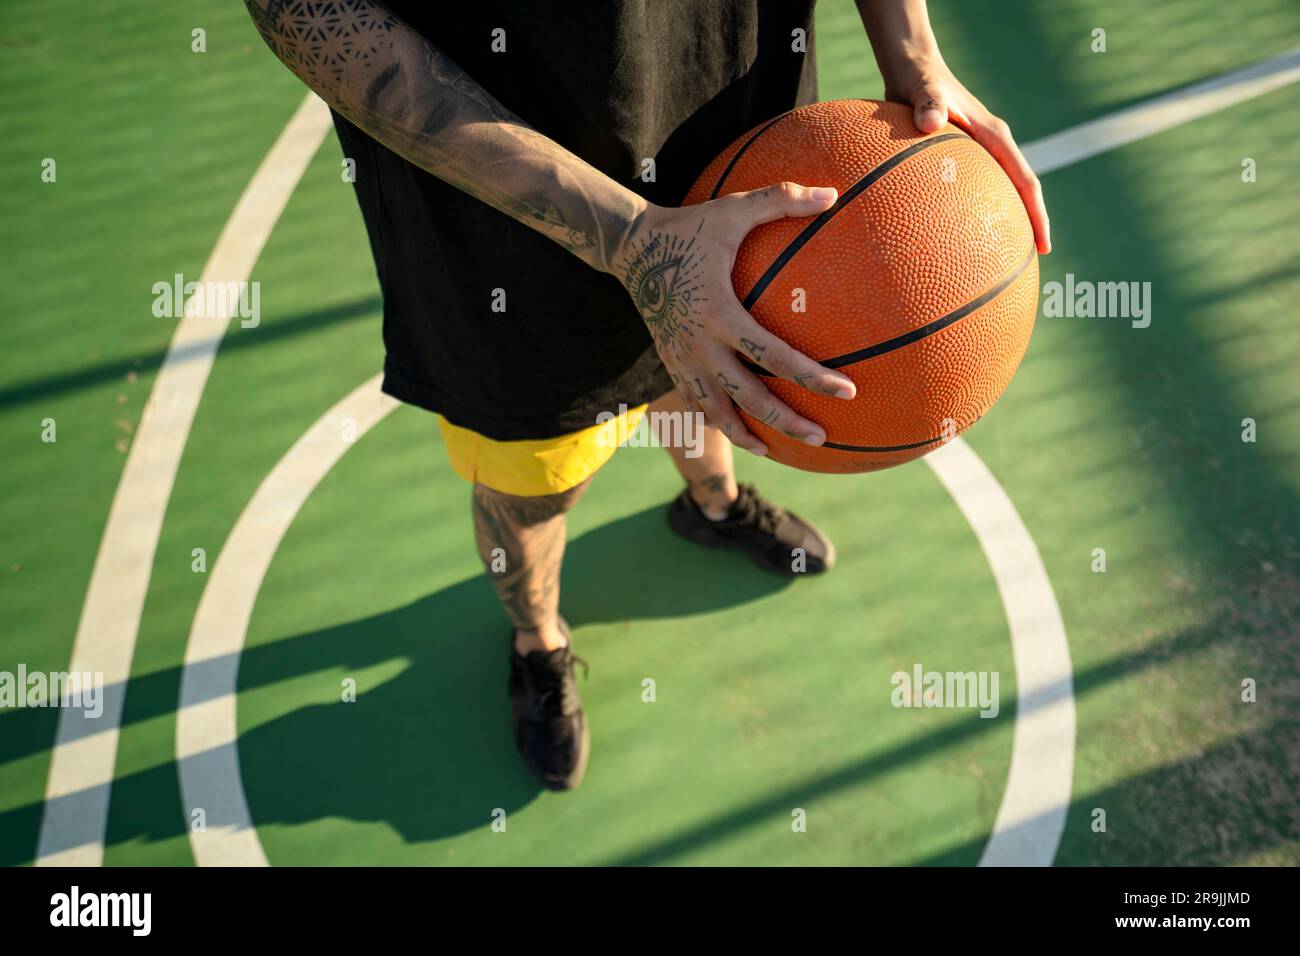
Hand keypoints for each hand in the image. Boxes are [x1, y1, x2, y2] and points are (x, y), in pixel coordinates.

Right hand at [612, 187, 858, 455]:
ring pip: (716, 411)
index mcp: (719, 313)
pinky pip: (696, 402)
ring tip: (777, 452)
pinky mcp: (671, 363)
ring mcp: (682, 358)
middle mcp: (700, 344)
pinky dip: (718, 422)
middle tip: (822, 436)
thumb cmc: (690, 226)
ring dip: (747, 435)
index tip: (845, 390)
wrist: (631, 248)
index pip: (773, 356)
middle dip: (786, 421)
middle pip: (748, 397)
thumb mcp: (733, 209)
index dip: (810, 376)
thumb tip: (834, 194)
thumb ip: (782, 200)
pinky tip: (741, 432)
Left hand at [879, 48, 1050, 253]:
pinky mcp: (960, 158)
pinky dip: (972, 214)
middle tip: (1030, 263)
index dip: (1036, 214)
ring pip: (998, 194)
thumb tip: (930, 121)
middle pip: (1019, 193)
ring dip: (1003, 222)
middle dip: (1028, 227)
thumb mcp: (921, 89)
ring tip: (1000, 259)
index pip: (1024, 181)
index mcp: (993, 136)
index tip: (1044, 245)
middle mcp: (991, 147)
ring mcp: (978, 154)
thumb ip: (927, 103)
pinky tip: (956, 239)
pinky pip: (972, 192)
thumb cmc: (917, 79)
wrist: (911, 69)